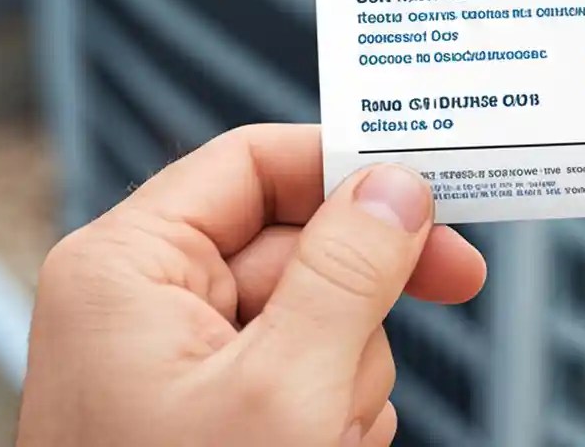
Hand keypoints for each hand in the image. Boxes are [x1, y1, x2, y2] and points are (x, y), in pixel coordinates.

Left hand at [17, 125, 485, 446]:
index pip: (256, 164)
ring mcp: (190, 362)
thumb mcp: (283, 390)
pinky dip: (338, 409)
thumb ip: (348, 272)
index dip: (348, 166)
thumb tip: (396, 187)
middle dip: (361, 296)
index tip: (434, 183)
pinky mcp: (223, 411)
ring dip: (352, 370)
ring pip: (323, 313)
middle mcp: (152, 303)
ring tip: (327, 433)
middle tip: (452, 282)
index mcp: (131, 268)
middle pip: (303, 242)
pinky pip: (316, 371)